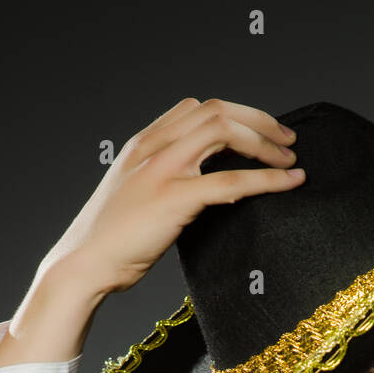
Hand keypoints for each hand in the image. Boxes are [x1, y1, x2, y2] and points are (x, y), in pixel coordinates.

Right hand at [38, 97, 303, 295]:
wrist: (82, 265)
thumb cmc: (110, 242)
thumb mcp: (135, 196)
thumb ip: (163, 180)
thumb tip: (204, 187)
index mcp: (142, 143)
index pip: (195, 108)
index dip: (236, 114)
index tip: (259, 132)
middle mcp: (153, 147)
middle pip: (216, 110)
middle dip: (259, 121)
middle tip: (287, 142)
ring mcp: (162, 169)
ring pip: (225, 132)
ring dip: (265, 143)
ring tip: (290, 160)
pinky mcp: (174, 197)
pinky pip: (231, 180)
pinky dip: (267, 179)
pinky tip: (291, 182)